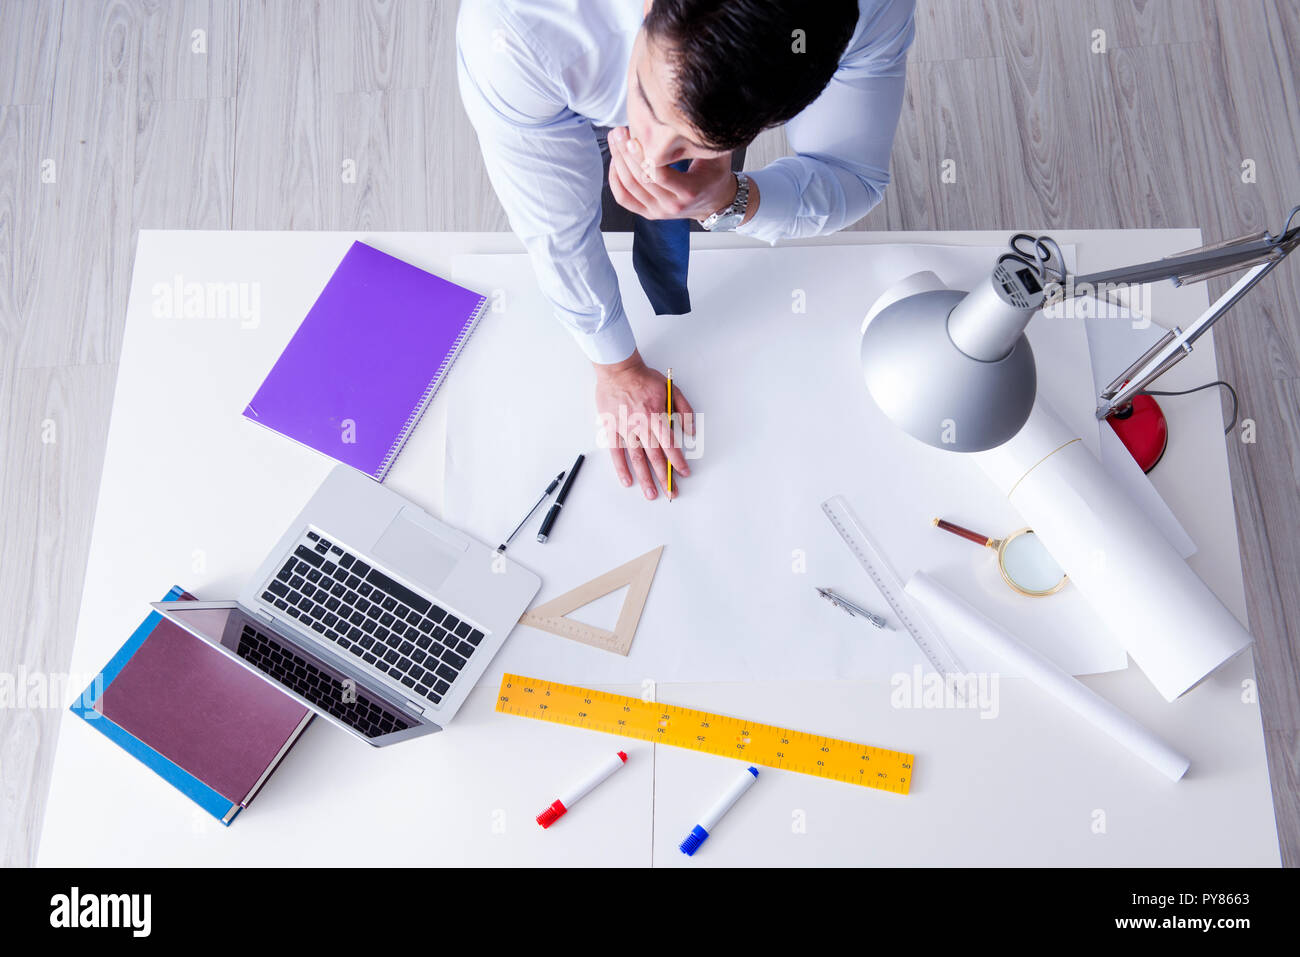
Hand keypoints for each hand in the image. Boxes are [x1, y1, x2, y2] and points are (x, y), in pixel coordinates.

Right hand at [594, 351, 694, 499]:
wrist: (619, 370)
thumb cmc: (644, 379)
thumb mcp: (672, 389)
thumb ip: (684, 410)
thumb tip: (691, 431)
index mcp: (657, 417)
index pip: (670, 446)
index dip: (678, 462)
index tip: (683, 473)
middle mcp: (641, 426)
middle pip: (655, 457)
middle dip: (664, 477)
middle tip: (671, 492)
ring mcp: (625, 429)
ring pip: (637, 459)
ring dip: (645, 478)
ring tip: (651, 494)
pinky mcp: (612, 429)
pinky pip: (616, 452)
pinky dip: (621, 468)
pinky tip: (627, 481)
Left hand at [607, 126, 735, 221]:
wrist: (716, 201)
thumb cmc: (715, 175)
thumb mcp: (717, 156)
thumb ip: (706, 140)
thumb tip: (699, 112)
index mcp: (689, 191)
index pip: (659, 175)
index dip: (642, 156)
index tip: (633, 137)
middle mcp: (672, 205)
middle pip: (640, 180)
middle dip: (625, 154)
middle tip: (618, 132)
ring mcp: (658, 212)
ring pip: (629, 187)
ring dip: (618, 162)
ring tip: (614, 140)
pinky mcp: (649, 213)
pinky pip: (624, 198)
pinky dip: (615, 180)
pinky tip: (615, 161)